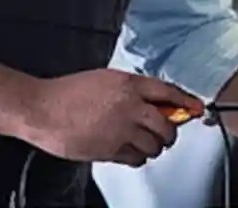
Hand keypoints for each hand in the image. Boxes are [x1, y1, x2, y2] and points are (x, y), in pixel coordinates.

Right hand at [21, 69, 204, 166]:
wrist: (42, 109)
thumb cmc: (67, 93)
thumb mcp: (104, 79)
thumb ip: (130, 89)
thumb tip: (153, 102)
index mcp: (128, 84)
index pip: (168, 93)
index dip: (186, 102)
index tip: (195, 107)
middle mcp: (129, 107)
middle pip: (167, 125)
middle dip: (169, 132)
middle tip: (165, 132)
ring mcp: (121, 130)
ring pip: (154, 145)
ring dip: (153, 147)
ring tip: (143, 142)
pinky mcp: (111, 149)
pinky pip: (137, 159)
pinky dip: (138, 157)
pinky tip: (129, 150)